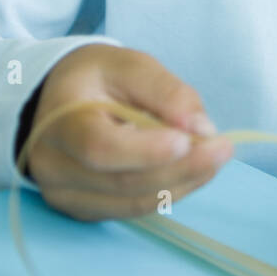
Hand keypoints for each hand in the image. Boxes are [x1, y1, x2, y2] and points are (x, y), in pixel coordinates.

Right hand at [22, 44, 234, 221]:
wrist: (59, 100)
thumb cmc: (95, 78)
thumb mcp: (129, 65)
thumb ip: (165, 91)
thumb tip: (201, 128)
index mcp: (59, 121)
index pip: (99, 148)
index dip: (145, 151)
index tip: (188, 141)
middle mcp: (54, 167)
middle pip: (122, 181)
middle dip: (179, 169)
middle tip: (222, 149)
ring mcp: (65, 195)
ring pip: (132, 202)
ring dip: (181, 184)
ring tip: (215, 158)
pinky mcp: (84, 210)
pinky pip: (132, 209)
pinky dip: (169, 193)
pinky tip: (194, 171)